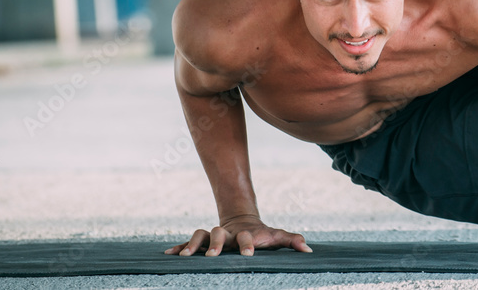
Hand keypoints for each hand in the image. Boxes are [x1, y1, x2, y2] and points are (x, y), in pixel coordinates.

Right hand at [163, 214, 311, 256]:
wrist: (243, 220)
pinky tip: (168, 255)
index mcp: (245, 234)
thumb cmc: (263, 234)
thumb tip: (308, 250)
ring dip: (192, 244)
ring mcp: (213, 236)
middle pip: (218, 233)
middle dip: (215, 243)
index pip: (247, 237)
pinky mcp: (203, 241)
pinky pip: (188, 242)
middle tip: (212, 255)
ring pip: (200, 235)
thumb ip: (292, 241)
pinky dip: (179, 247)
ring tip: (184, 256)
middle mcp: (227, 234)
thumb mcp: (277, 236)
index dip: (248, 244)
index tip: (249, 254)